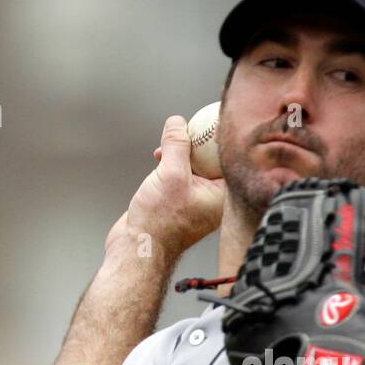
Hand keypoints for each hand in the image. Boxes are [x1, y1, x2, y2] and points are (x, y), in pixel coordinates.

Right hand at [125, 115, 225, 259]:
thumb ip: (177, 144)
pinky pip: (179, 173)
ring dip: (179, 150)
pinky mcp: (177, 200)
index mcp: (222, 195)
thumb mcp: (170, 174)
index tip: (213, 117)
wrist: (137, 248)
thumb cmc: (159, 221)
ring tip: (165, 146)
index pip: (227, 157)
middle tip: (189, 123)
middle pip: (211, 158)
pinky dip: (169, 161)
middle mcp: (212, 198)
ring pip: (193, 164)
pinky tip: (157, 157)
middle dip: (197, 140)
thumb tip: (178, 122)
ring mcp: (195, 199)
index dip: (219, 136)